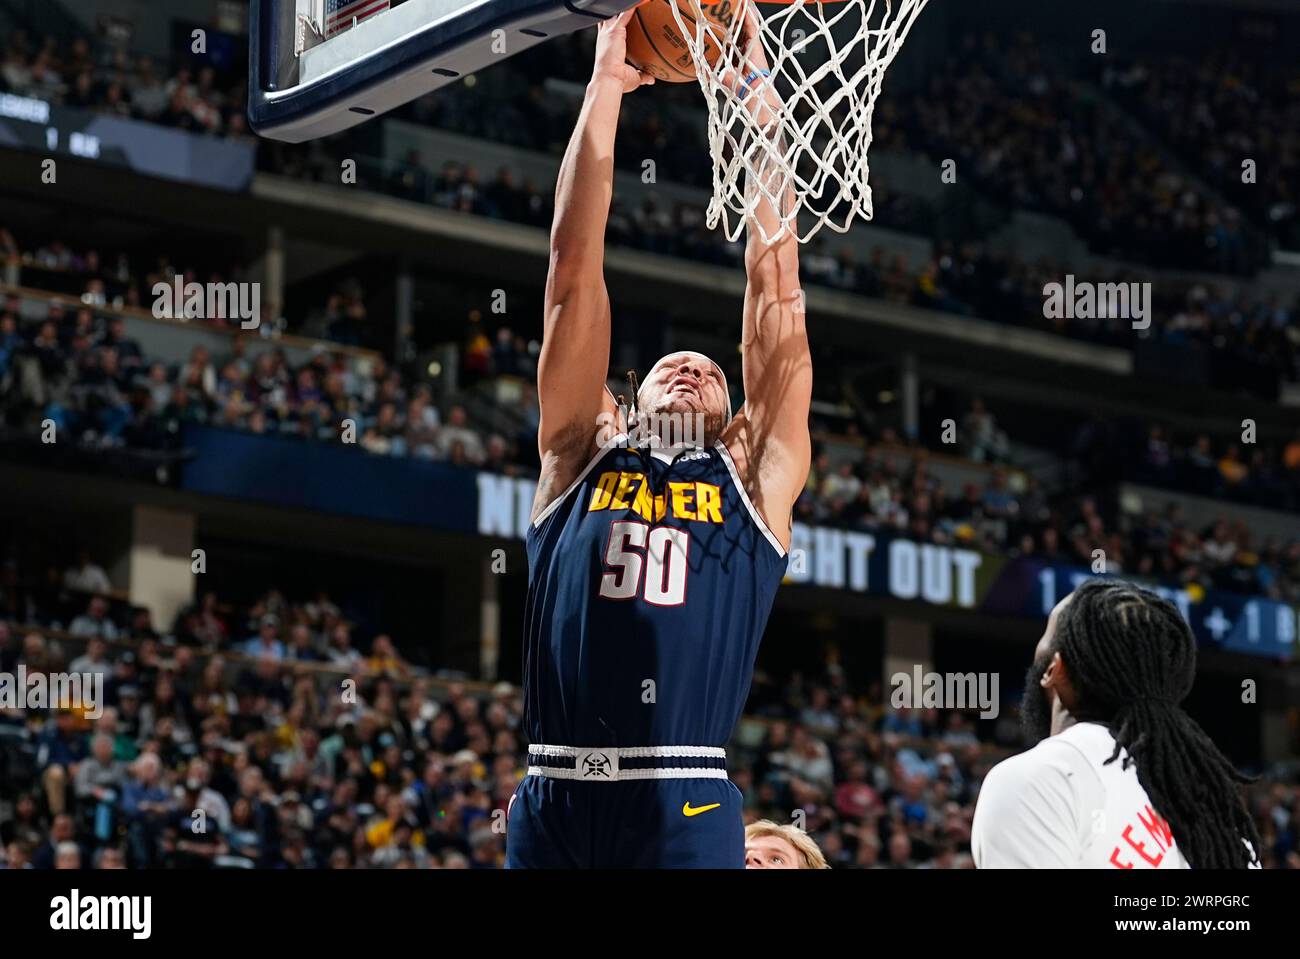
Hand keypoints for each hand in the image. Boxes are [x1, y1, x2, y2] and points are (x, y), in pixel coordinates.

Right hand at [592, 8, 655, 93]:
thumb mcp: (633, 77)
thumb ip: (643, 75)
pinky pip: (626, 13)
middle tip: (626, 5)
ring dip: (625, 7)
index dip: (614, 21)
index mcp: (607, 44)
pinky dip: (634, 7)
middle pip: (609, 15)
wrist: (610, 80)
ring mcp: (609, 31)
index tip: (621, 16)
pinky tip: (643, 2)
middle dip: (616, 9)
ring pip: (616, 11)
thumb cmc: (617, 81)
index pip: (609, 27)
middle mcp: (605, 35)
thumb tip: (651, 78)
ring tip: (639, 3)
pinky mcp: (615, 30)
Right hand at [720, 3, 780, 126]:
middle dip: (735, 19)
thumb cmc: (760, 102)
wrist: (767, 116)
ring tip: (717, 22)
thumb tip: (718, 72)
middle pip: (744, 31)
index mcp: (756, 55)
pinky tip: (712, 51)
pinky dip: (724, 51)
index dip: (747, 14)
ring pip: (737, 43)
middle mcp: (753, 56)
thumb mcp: (744, 90)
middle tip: (723, 9)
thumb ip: (731, 81)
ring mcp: (748, 64)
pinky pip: (732, 57)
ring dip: (729, 33)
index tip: (741, 2)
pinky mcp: (743, 72)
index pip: (753, 28)